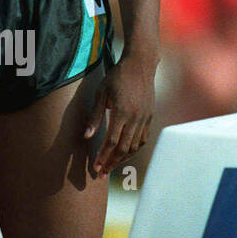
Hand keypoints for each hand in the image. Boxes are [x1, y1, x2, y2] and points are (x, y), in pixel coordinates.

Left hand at [84, 53, 156, 175]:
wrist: (139, 65)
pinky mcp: (149, 117)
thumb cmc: (117, 77)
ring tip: (112, 166)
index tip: (96, 167)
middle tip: (102, 172)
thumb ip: (95, 116)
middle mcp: (135, 118)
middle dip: (112, 163)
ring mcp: (144, 118)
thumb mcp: (101, 93)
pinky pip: (143, 139)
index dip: (103, 156)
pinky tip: (126, 153)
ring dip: (123, 159)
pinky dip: (134, 149)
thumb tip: (87, 137)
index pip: (111, 142)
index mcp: (121, 112)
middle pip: (123, 148)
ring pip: (135, 146)